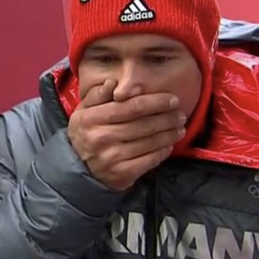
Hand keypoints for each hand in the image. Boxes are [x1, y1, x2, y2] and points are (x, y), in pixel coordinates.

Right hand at [67, 79, 186, 190]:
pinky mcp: (121, 174)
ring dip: (169, 134)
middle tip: (180, 114)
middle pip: (143, 124)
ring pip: (149, 142)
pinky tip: (169, 145)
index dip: (155, 102)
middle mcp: (101, 138)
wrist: (77, 168)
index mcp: (91, 118)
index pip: (131, 107)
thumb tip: (113, 84)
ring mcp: (111, 158)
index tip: (172, 99)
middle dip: (167, 118)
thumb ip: (97, 95)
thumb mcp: (84, 110)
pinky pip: (149, 160)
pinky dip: (162, 151)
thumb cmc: (86, 133)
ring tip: (180, 128)